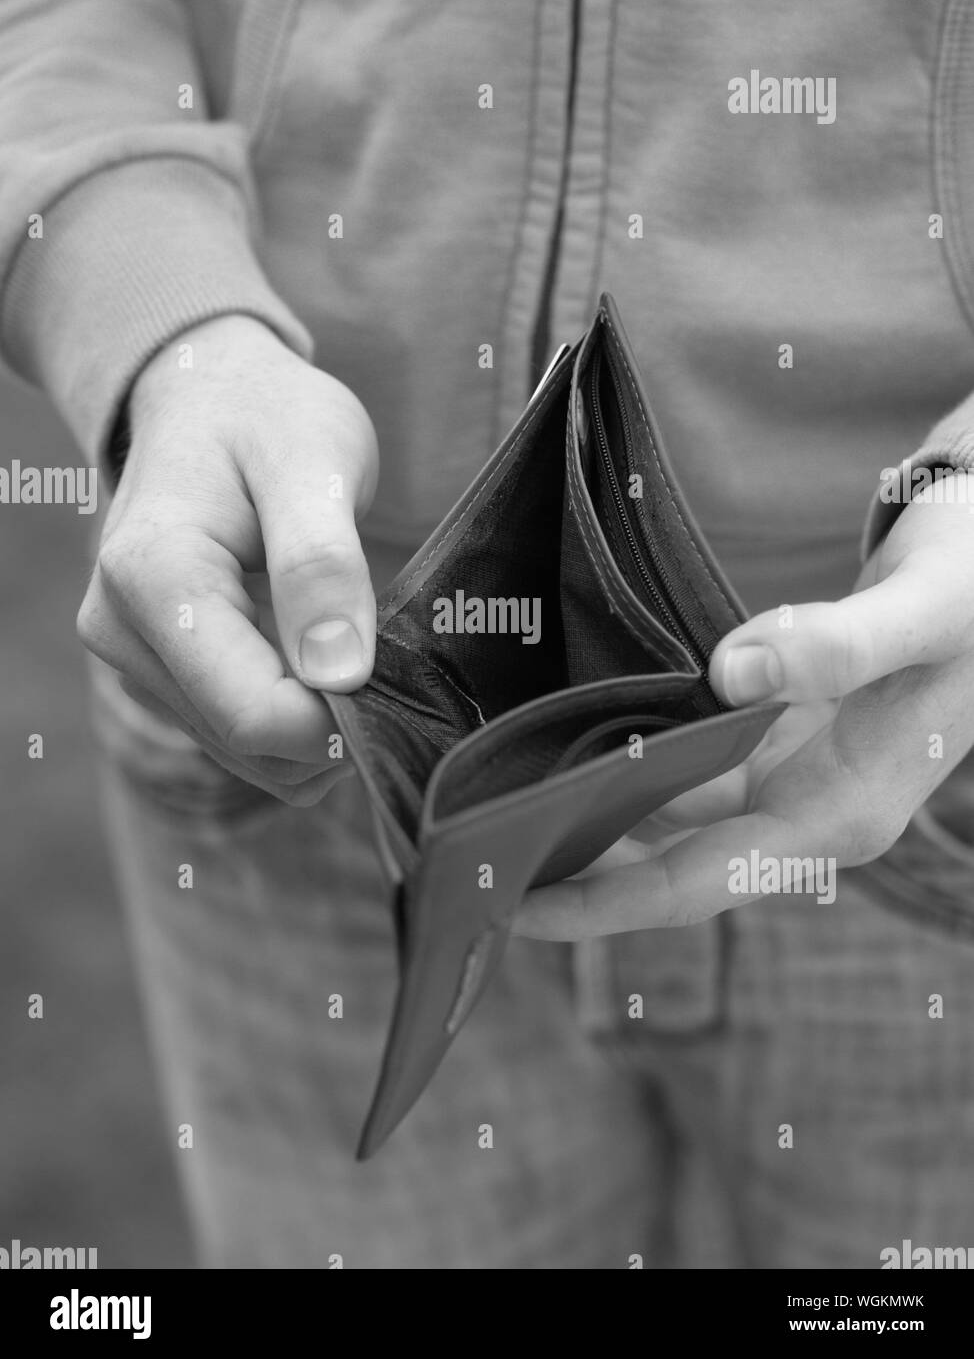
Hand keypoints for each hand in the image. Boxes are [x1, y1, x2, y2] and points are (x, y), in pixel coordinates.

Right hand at [77, 314, 378, 804]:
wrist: (207, 394)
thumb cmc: (267, 415)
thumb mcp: (315, 461)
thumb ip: (321, 564)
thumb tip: (337, 675)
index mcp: (153, 577)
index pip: (253, 715)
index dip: (337, 720)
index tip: (389, 672)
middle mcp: (120, 630)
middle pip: (249, 744)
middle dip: (330, 721)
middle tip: (380, 647)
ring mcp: (131, 656)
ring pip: (246, 753)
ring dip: (313, 724)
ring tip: (346, 637)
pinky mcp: (155, 672)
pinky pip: (237, 736)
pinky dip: (292, 716)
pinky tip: (317, 653)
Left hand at [516, 471, 973, 937]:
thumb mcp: (926, 614)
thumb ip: (838, 647)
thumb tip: (732, 674)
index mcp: (843, 814)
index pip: (703, 881)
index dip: (608, 899)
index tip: (517, 903)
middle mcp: (807, 810)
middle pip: (668, 860)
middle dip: (574, 864)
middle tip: (468, 854)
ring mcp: (788, 776)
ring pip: (666, 814)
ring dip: (587, 813)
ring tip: (490, 804)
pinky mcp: (772, 735)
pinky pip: (681, 765)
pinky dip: (623, 761)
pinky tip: (561, 744)